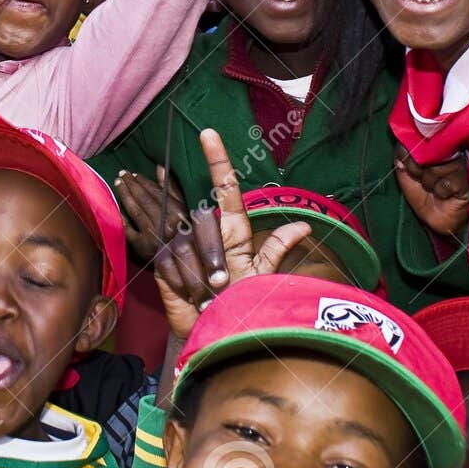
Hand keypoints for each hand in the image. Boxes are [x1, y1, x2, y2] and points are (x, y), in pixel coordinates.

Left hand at [114, 167, 187, 262]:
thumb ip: (172, 189)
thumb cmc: (184, 234)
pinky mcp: (143, 248)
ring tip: (118, 183)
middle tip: (122, 174)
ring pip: (135, 210)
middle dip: (131, 184)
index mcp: (179, 213)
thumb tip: (161, 166)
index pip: (157, 192)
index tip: (134, 174)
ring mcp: (154, 236)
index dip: (144, 181)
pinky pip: (128, 229)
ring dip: (125, 195)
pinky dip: (122, 217)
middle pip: (144, 199)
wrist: (182, 265)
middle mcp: (167, 224)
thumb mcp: (184, 210)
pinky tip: (117, 207)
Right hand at [153, 130, 309, 341]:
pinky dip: (185, 285)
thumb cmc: (242, 305)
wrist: (214, 335)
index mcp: (233, 231)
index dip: (217, 161)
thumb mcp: (262, 278)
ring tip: (208, 296)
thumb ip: (276, 249)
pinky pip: (173, 263)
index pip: (225, 189)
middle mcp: (206, 233)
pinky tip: (191, 296)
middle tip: (222, 286)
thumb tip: (304, 225)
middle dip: (213, 256)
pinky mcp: (164, 262)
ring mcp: (183, 245)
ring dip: (201, 277)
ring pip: (188, 246)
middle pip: (205, 222)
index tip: (209, 133)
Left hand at [394, 147, 468, 236]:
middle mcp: (449, 153)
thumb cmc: (424, 199)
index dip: (409, 154)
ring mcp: (459, 165)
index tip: (409, 168)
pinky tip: (446, 195)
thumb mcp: (408, 181)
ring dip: (429, 184)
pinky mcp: (467, 179)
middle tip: (421, 183)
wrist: (439, 222)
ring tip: (435, 191)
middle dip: (416, 171)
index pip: (419, 142)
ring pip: (433, 169)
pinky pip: (445, 183)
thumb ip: (402, 163)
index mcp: (434, 150)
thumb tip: (400, 148)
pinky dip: (441, 192)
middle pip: (425, 153)